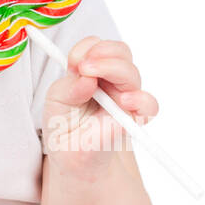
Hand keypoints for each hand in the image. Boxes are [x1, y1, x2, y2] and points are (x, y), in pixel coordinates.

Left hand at [41, 36, 159, 179]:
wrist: (71, 159)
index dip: (86, 49)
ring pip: (132, 72)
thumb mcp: (56, 103)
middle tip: (85, 67)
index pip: (96, 46)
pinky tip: (125, 102)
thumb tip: (86, 76)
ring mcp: (125, 97)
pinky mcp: (135, 118)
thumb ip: (68, 87)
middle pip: (120, 52)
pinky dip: (142, 101)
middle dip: (104, 55)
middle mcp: (111, 80)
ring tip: (98, 83)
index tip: (73, 62)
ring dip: (117, 71)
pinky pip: (149, 105)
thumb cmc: (64, 127)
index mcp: (90, 70)